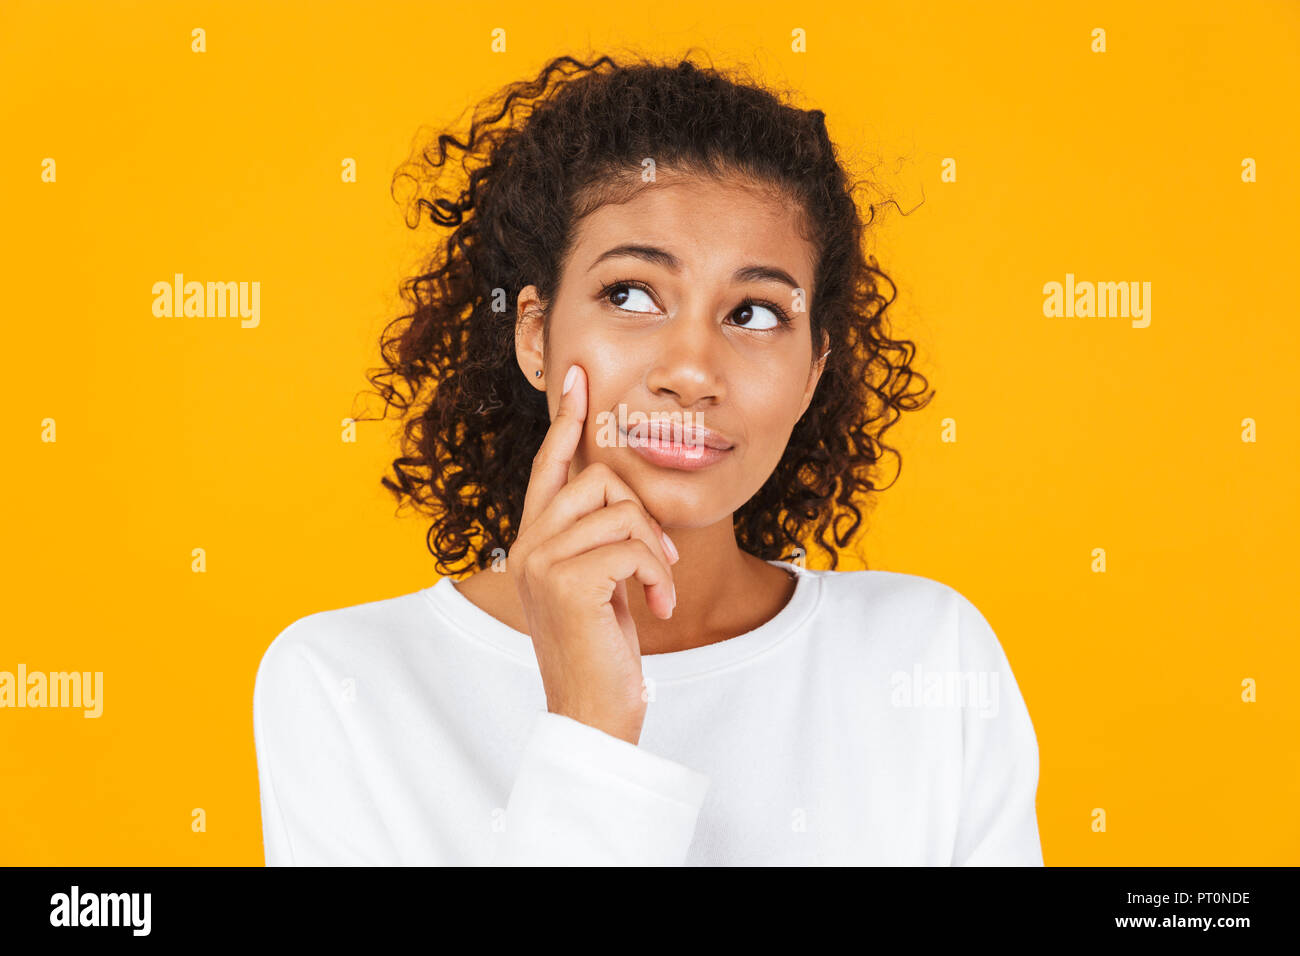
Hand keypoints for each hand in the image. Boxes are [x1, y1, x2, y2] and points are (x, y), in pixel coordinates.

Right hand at [508, 363, 679, 744]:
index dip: (565, 421)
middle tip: (659, 561)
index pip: (549, 467)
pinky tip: (656, 607)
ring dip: (655, 552)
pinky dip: (657, 576)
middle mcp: (526, 546)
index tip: (578, 378)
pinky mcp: (567, 582)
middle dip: (643, 514)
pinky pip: (632, 546)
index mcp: (531, 541)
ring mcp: (541, 563)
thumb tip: (622, 495)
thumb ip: (596, 538)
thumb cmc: (600, 649)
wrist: (592, 711)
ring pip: (620, 510)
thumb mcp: (597, 583)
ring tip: (657, 590)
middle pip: (598, 479)